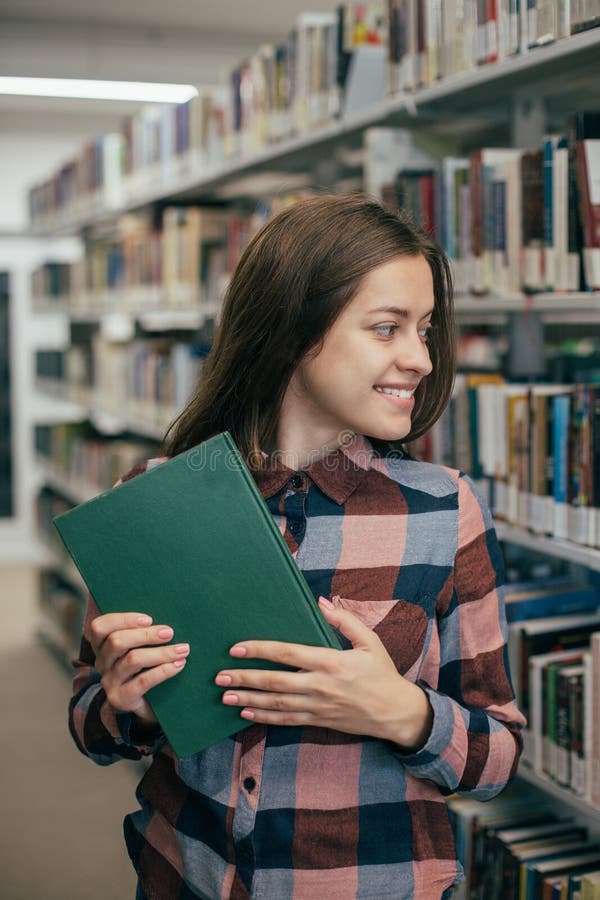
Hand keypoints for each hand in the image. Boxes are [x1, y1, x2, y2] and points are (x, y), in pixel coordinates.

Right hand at [89, 612, 189, 725]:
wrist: (146, 705)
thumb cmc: (145, 668)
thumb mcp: (139, 648)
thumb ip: (143, 633)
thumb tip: (166, 619)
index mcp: (102, 646)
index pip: (100, 627)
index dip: (123, 619)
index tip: (149, 619)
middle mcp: (102, 663)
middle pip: (117, 641)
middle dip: (146, 635)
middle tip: (170, 632)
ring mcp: (109, 682)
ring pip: (133, 660)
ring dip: (161, 652)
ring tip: (182, 649)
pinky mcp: (121, 698)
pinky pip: (143, 681)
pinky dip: (164, 671)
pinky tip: (179, 665)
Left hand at [214, 598, 431, 749]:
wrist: (396, 713)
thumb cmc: (382, 673)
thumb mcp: (369, 641)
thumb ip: (344, 620)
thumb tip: (321, 602)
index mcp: (330, 662)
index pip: (287, 653)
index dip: (260, 650)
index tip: (237, 648)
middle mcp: (320, 685)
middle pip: (275, 681)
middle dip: (245, 678)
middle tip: (219, 676)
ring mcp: (317, 706)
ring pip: (276, 703)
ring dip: (248, 699)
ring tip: (224, 696)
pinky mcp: (318, 721)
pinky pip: (286, 720)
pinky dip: (265, 717)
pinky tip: (246, 713)